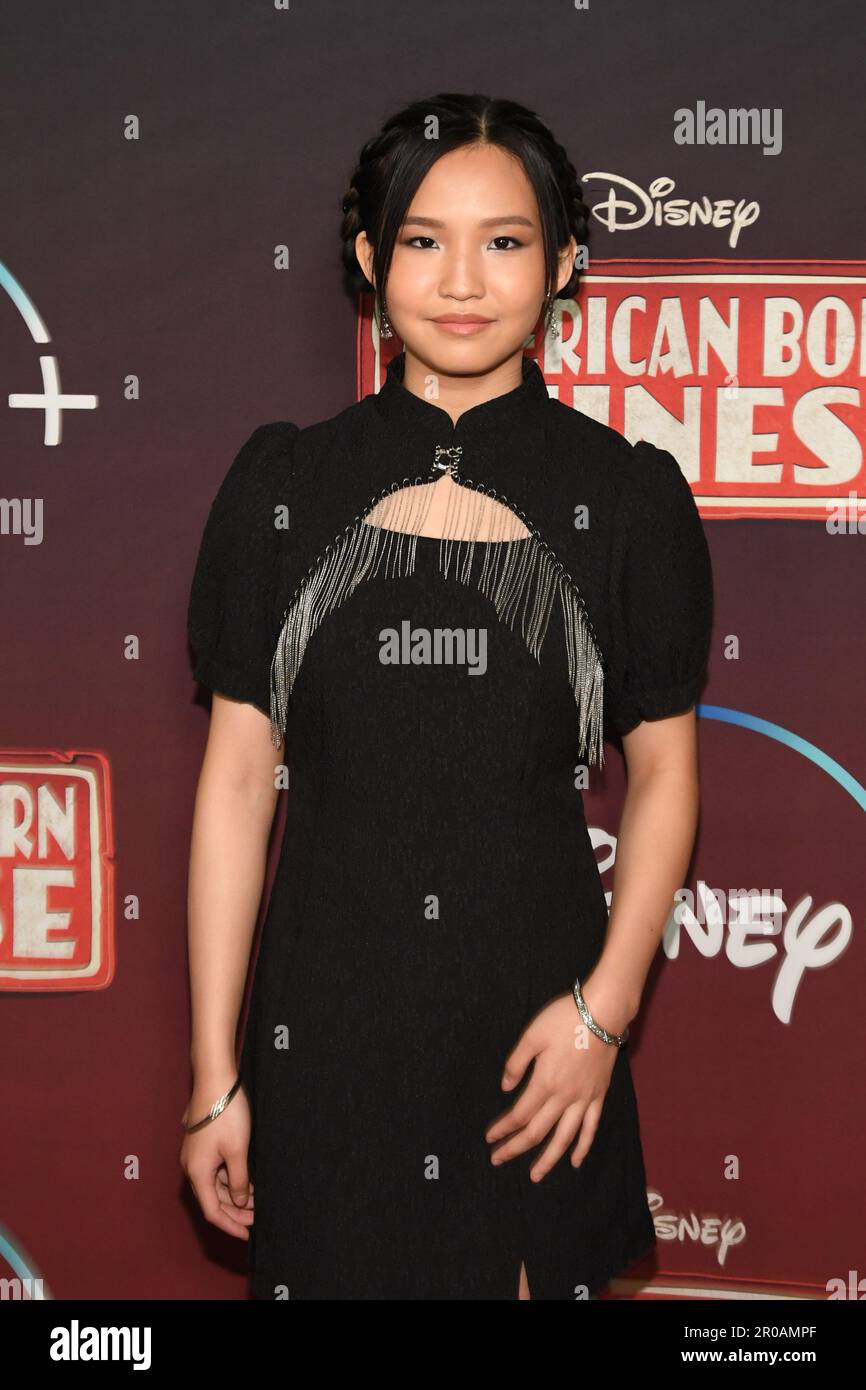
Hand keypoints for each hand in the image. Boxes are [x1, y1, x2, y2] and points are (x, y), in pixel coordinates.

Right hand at [180, 1073, 253, 1239]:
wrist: (215, 1079)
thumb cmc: (226, 1114)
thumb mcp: (237, 1151)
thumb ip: (238, 1180)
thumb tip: (239, 1201)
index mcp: (197, 1172)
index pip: (213, 1211)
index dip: (231, 1225)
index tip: (248, 1234)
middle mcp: (192, 1166)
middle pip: (213, 1199)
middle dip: (235, 1211)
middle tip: (258, 1218)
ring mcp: (196, 1154)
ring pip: (215, 1184)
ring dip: (234, 1195)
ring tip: (258, 1201)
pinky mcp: (203, 1143)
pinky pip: (216, 1169)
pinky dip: (231, 1178)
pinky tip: (248, 1180)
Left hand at [485, 985, 624, 1181]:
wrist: (602, 1013)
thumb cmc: (564, 1019)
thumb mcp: (532, 1035)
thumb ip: (516, 1063)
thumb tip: (505, 1088)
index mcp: (545, 1083)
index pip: (520, 1114)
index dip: (503, 1128)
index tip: (489, 1137)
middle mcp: (564, 1097)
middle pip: (537, 1131)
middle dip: (516, 1148)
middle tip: (498, 1159)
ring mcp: (584, 1099)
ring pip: (564, 1137)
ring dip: (548, 1159)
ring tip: (534, 1175)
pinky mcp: (599, 1095)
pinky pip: (591, 1127)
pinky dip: (583, 1147)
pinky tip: (575, 1161)